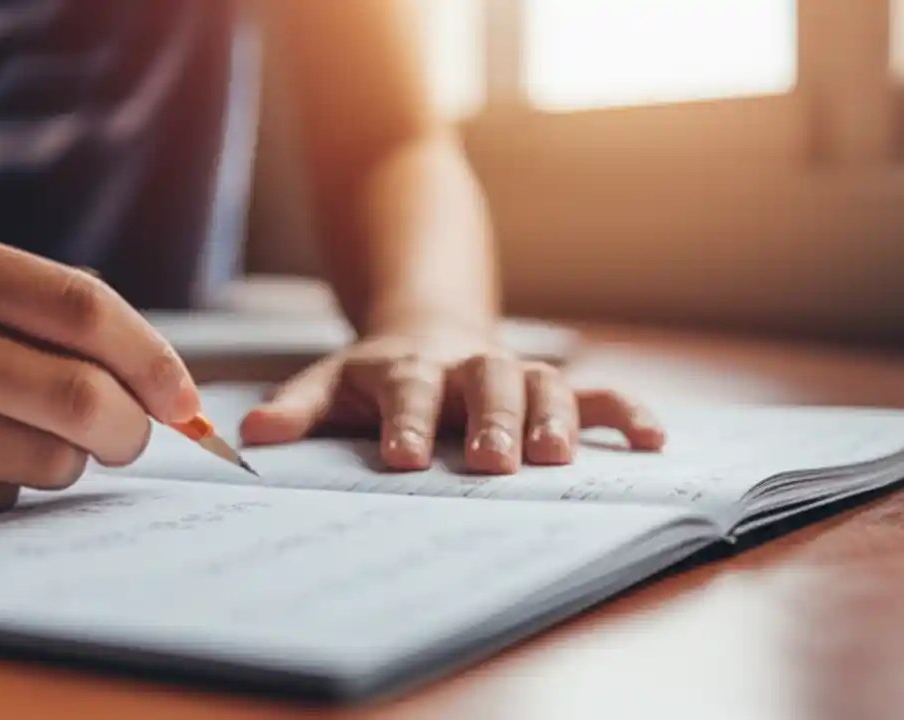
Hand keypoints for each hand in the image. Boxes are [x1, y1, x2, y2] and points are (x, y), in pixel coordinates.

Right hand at [0, 223, 198, 521]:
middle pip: (78, 396)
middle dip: (131, 426)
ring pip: (45, 460)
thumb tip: (153, 380)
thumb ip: (32, 306)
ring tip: (23, 431)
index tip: (184, 396)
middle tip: (130, 431)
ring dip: (66, 457)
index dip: (153, 357)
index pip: (81, 309)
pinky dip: (5, 482)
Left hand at [240, 325, 663, 472]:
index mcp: (406, 367)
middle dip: (491, 419)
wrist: (425, 331)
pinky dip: (625, 411)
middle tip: (492, 460)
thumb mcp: (329, 386)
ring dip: (554, 417)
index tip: (403, 458)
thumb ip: (298, 408)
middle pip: (484, 382)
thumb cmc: (373, 378)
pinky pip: (595, 393)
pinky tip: (653, 441)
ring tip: (559, 457)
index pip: (407, 389)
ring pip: (542, 383)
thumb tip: (250, 435)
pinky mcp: (551, 384)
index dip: (406, 420)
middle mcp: (465, 366)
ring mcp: (513, 371)